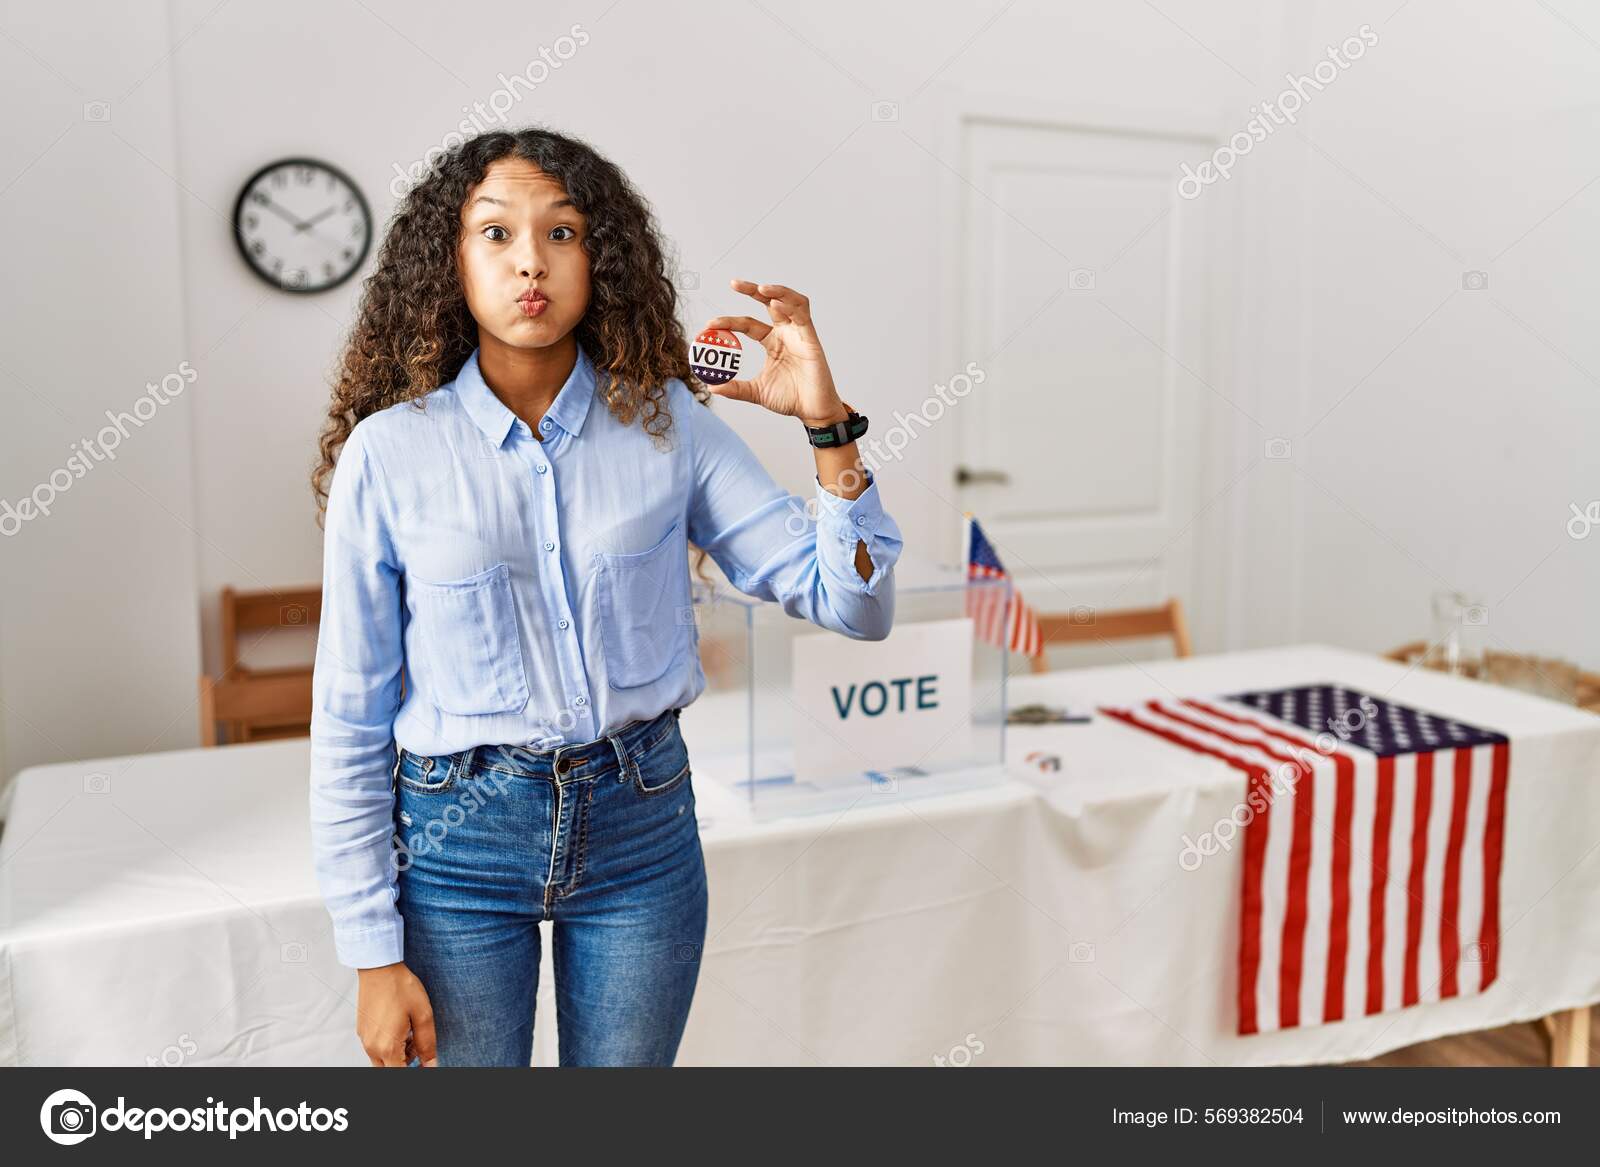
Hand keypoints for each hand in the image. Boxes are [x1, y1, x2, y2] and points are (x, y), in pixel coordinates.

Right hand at [356, 961, 437, 1066]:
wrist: (379, 968)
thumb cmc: (401, 988)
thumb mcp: (423, 1014)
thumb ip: (427, 1044)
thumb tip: (432, 1064)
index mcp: (387, 1047)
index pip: (400, 1074)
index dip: (415, 1071)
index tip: (424, 1064)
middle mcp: (371, 1047)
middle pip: (389, 1069)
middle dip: (406, 1062)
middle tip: (417, 1041)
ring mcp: (364, 1039)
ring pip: (382, 1060)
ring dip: (398, 1053)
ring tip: (409, 1028)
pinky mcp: (361, 1031)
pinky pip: (375, 1047)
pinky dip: (388, 1044)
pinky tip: (398, 1024)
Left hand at [702, 280, 848, 425]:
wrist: (813, 411)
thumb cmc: (790, 399)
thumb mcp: (756, 392)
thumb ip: (735, 388)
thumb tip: (711, 386)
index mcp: (772, 342)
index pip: (747, 324)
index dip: (728, 322)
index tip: (709, 325)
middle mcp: (785, 333)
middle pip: (768, 302)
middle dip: (751, 290)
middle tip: (733, 283)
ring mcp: (799, 334)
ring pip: (789, 302)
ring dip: (775, 291)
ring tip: (760, 288)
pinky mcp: (811, 338)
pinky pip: (802, 315)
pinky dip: (789, 306)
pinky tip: (775, 304)